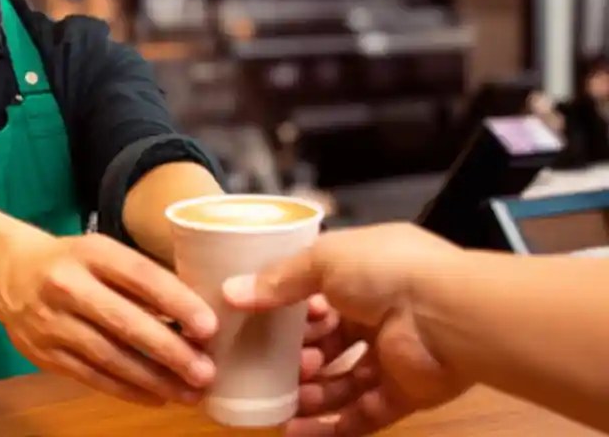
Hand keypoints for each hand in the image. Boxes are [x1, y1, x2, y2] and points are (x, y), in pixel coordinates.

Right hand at [0, 232, 217, 406]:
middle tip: (205, 372)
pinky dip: (127, 389)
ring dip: (154, 379)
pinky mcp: (44, 353)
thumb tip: (194, 314)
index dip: (176, 302)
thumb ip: (138, 278)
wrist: (6, 272)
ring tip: (189, 392)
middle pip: (125, 322)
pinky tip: (156, 396)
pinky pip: (92, 376)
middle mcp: (67, 285)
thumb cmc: (69, 262)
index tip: (208, 327)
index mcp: (90, 252)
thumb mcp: (100, 253)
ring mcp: (52, 322)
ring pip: (110, 356)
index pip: (139, 276)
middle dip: (170, 351)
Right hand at [223, 223, 472, 435]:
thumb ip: (279, 280)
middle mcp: (379, 313)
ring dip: (311, 393)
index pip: (322, 294)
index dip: (293, 310)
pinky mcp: (404, 394)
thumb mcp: (323, 260)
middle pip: (331, 342)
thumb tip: (231, 293)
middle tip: (270, 366)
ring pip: (344, 381)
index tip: (260, 321)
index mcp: (365, 274)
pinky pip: (362, 414)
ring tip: (281, 401)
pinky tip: (294, 431)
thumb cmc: (386, 273)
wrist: (448, 316)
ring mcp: (393, 356)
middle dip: (299, 356)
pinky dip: (329, 426)